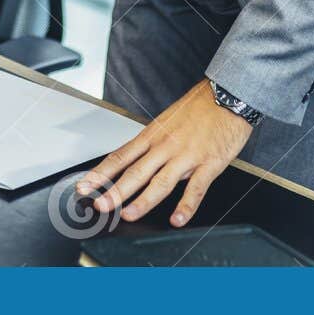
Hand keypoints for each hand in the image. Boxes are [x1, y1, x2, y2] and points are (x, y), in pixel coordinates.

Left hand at [77, 79, 253, 227]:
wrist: (228, 96)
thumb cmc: (198, 108)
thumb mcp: (166, 120)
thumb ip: (152, 143)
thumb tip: (134, 160)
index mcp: (152, 135)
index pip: (120, 157)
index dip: (101, 173)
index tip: (85, 185)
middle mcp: (165, 146)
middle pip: (135, 171)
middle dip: (115, 190)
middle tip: (99, 204)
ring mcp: (186, 156)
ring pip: (161, 182)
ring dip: (143, 200)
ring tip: (128, 214)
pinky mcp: (209, 163)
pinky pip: (196, 188)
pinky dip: (186, 205)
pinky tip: (177, 218)